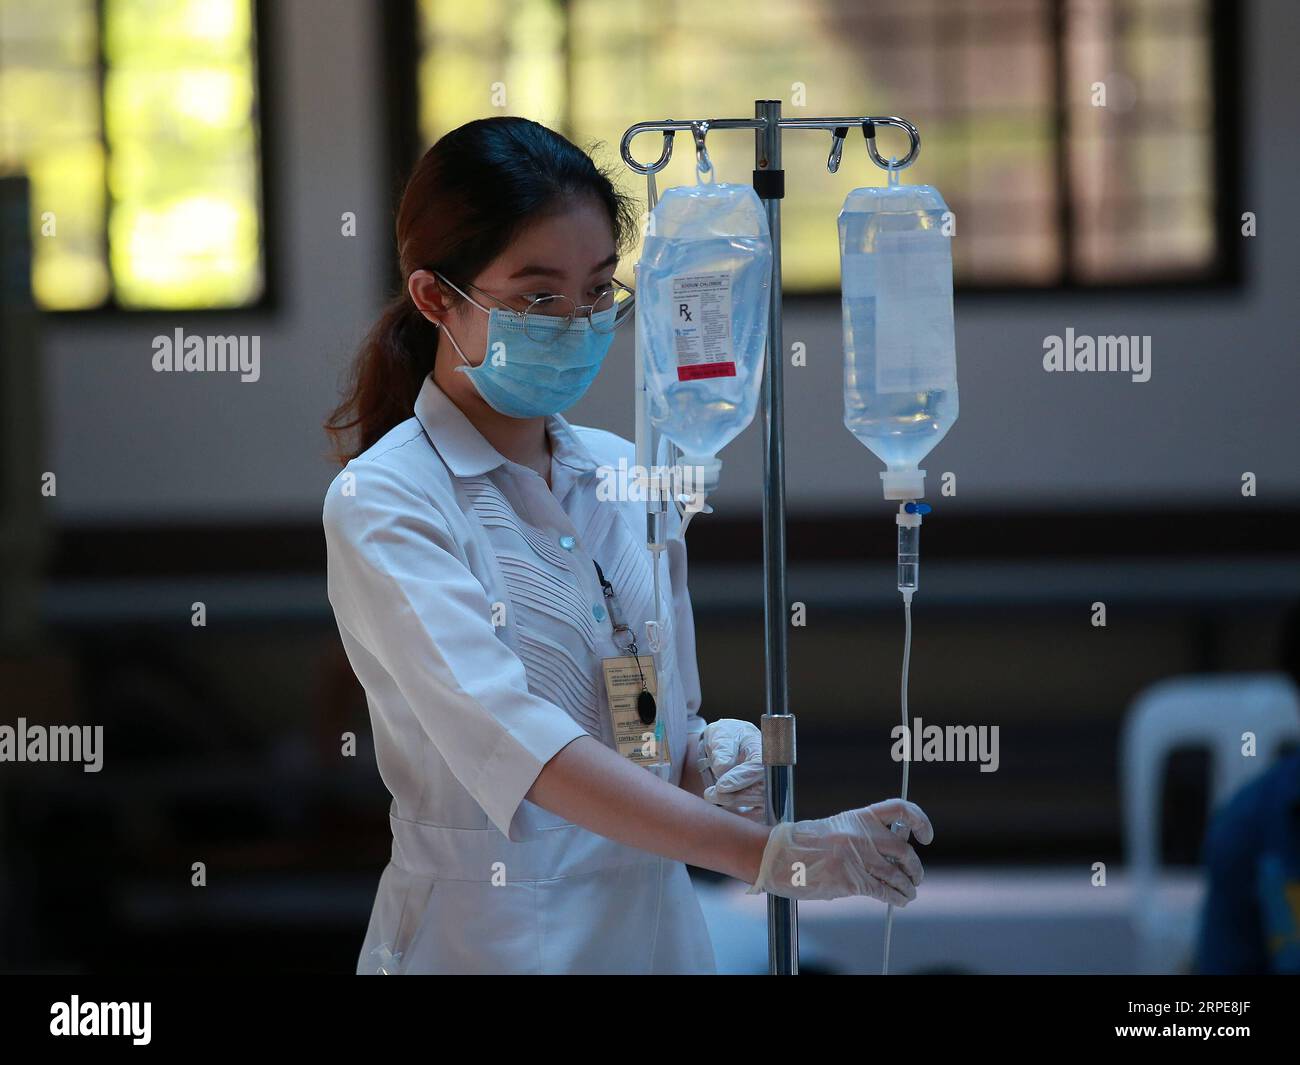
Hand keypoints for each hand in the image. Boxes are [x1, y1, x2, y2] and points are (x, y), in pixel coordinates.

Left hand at [697, 719, 765, 821]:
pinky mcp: (764, 803)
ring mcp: (770, 788)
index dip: (741, 779)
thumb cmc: (725, 738)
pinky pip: (757, 816)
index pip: (758, 767)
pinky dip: (739, 816)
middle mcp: (771, 769)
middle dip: (734, 796)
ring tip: (711, 796)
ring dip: (733, 805)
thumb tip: (723, 767)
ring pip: (759, 806)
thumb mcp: (720, 735)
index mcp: (762, 748)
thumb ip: (722, 748)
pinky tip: (721, 808)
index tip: (721, 786)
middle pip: (760, 790)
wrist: (727, 748)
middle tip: (711, 794)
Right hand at [746, 799, 933, 903]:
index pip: (899, 811)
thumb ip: (863, 836)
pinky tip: (899, 900)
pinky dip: (896, 898)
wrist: (778, 855)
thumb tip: (893, 852)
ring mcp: (855, 858)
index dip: (919, 821)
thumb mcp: (836, 829)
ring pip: (896, 874)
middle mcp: (860, 835)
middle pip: (903, 850)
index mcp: (857, 817)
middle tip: (916, 876)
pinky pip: (883, 890)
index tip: (925, 836)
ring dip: (908, 887)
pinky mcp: (849, 880)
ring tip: (909, 892)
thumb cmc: (806, 844)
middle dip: (915, 867)